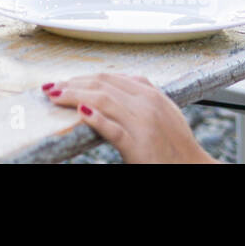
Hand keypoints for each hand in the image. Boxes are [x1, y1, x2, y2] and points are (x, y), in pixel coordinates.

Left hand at [42, 73, 215, 162]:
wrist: (193, 168)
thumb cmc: (176, 145)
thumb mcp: (165, 111)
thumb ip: (146, 93)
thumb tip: (124, 78)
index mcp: (150, 94)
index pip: (109, 78)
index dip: (82, 77)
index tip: (63, 81)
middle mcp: (146, 104)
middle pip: (102, 85)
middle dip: (72, 83)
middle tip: (50, 87)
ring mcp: (143, 124)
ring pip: (103, 101)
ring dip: (74, 95)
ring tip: (55, 96)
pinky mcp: (139, 146)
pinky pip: (114, 130)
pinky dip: (97, 120)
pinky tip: (81, 113)